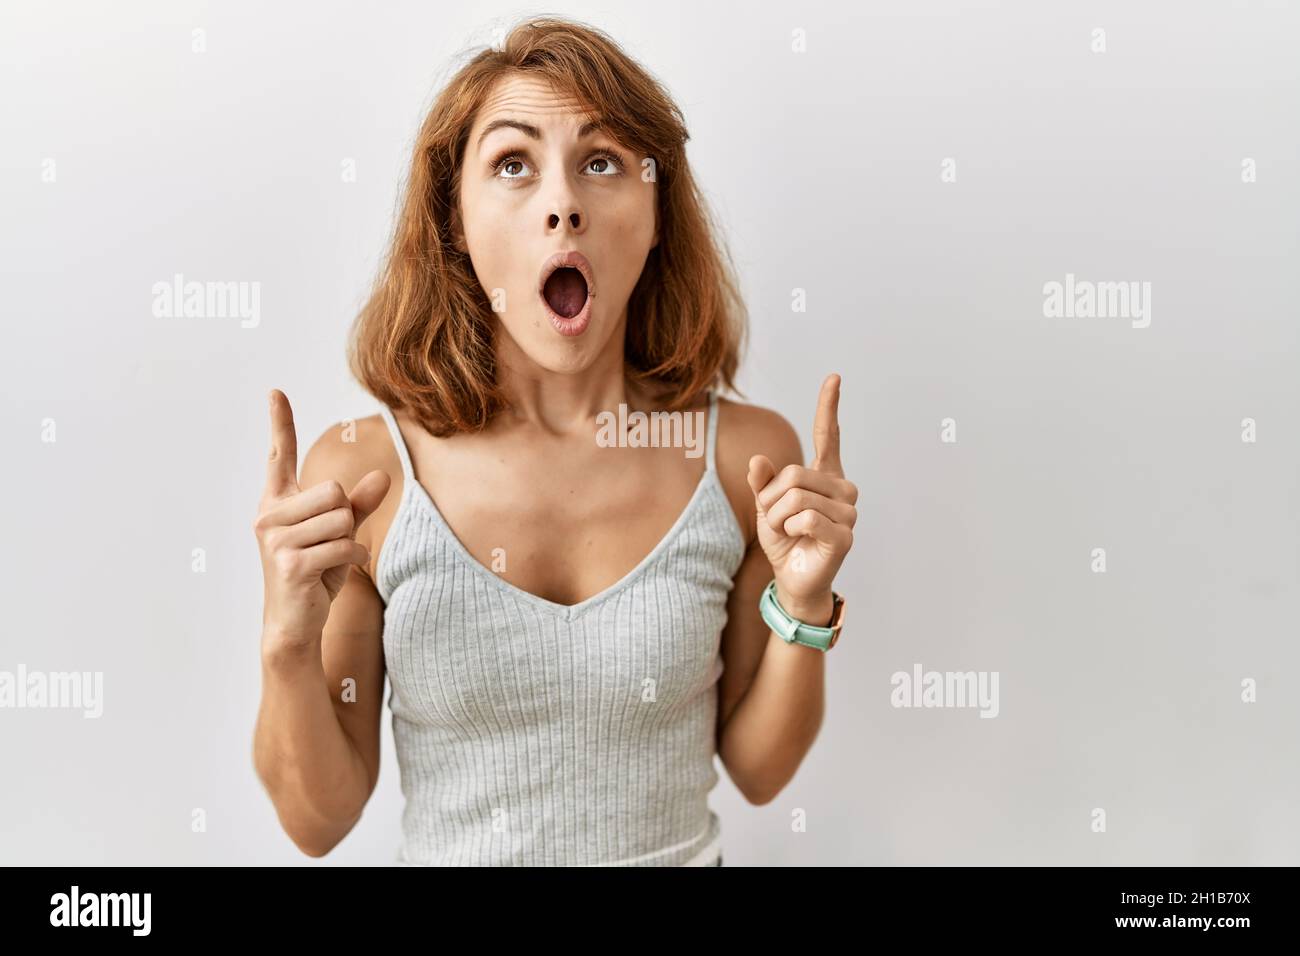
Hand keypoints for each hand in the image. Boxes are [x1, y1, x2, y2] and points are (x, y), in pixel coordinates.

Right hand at [253, 389, 390, 649]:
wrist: (295, 623)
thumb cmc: (315, 576)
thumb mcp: (340, 535)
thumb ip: (358, 505)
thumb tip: (382, 476)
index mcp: (277, 503)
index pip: (279, 456)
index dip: (280, 423)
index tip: (276, 391)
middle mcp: (268, 516)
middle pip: (333, 490)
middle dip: (344, 518)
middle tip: (327, 546)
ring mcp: (275, 539)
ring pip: (341, 518)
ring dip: (348, 542)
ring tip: (328, 562)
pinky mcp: (290, 562)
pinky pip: (343, 545)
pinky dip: (352, 559)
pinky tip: (334, 574)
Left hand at [747, 374, 856, 620]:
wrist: (793, 579)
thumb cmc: (784, 539)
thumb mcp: (765, 506)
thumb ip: (762, 482)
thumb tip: (758, 461)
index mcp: (825, 477)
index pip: (827, 436)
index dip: (828, 407)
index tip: (834, 377)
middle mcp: (842, 489)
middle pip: (793, 475)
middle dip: (771, 500)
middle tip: (777, 521)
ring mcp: (848, 512)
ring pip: (796, 498)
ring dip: (778, 518)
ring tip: (789, 532)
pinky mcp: (845, 535)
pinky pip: (805, 519)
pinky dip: (790, 530)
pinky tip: (800, 540)